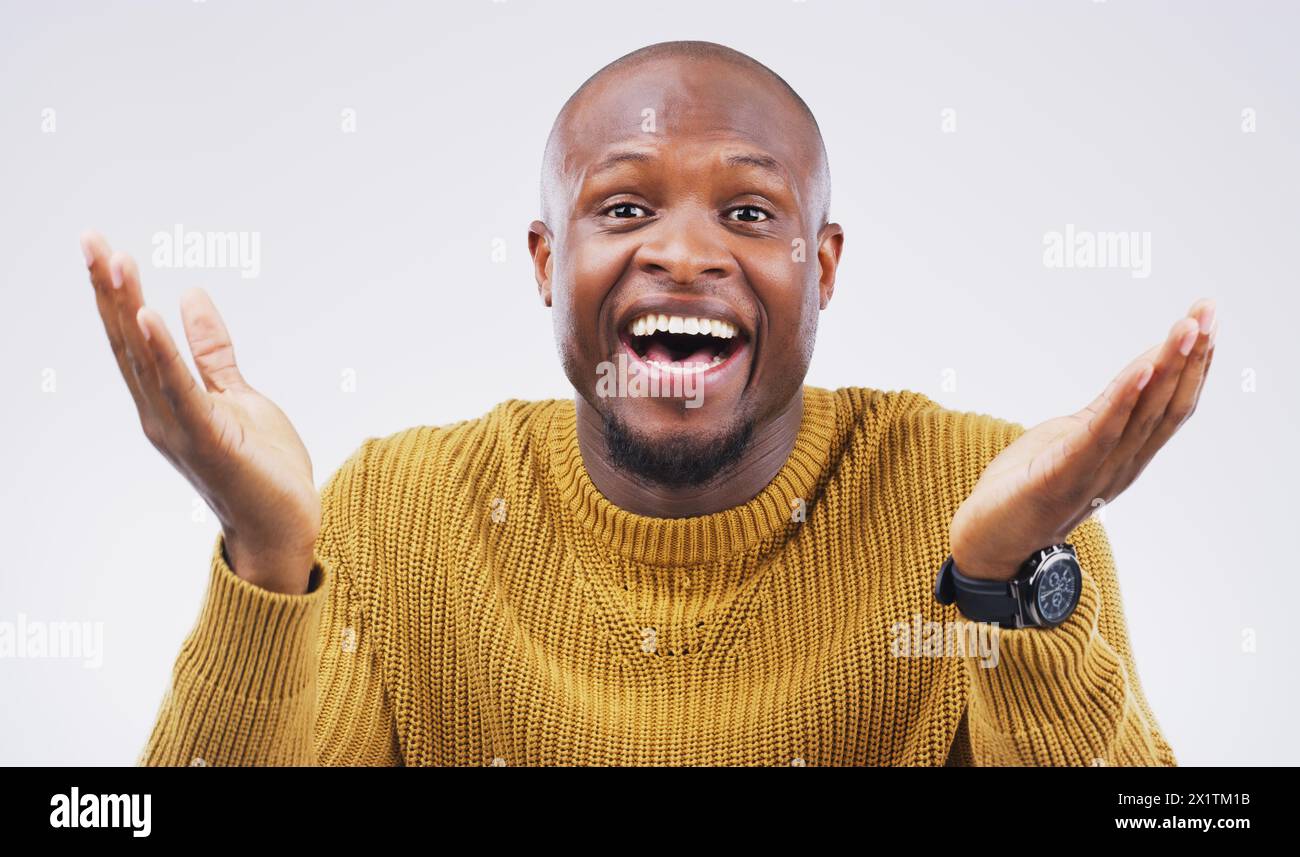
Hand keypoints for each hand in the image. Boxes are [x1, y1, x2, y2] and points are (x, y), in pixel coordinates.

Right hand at [80, 231, 320, 593]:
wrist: (284, 525)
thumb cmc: (261, 466)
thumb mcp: (238, 394)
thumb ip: (211, 351)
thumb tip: (191, 294)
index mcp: (166, 402)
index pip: (133, 339)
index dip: (116, 293)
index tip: (103, 246)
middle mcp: (160, 414)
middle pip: (128, 342)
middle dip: (110, 290)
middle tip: (92, 239)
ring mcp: (180, 428)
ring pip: (146, 360)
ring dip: (129, 308)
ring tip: (116, 262)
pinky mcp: (208, 440)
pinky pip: (182, 390)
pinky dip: (164, 353)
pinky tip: (148, 316)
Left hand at [949, 298, 1217, 580]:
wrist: (987, 544)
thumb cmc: (1025, 489)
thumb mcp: (1070, 439)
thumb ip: (1106, 412)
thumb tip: (1137, 374)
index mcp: (1125, 457)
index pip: (1172, 406)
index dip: (1193, 363)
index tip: (1206, 317)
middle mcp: (1120, 467)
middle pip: (1167, 407)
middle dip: (1191, 356)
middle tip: (1208, 310)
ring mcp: (1094, 475)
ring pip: (1142, 417)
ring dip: (1166, 369)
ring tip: (1183, 329)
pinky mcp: (1061, 479)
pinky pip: (1098, 436)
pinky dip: (1121, 402)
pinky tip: (1139, 371)